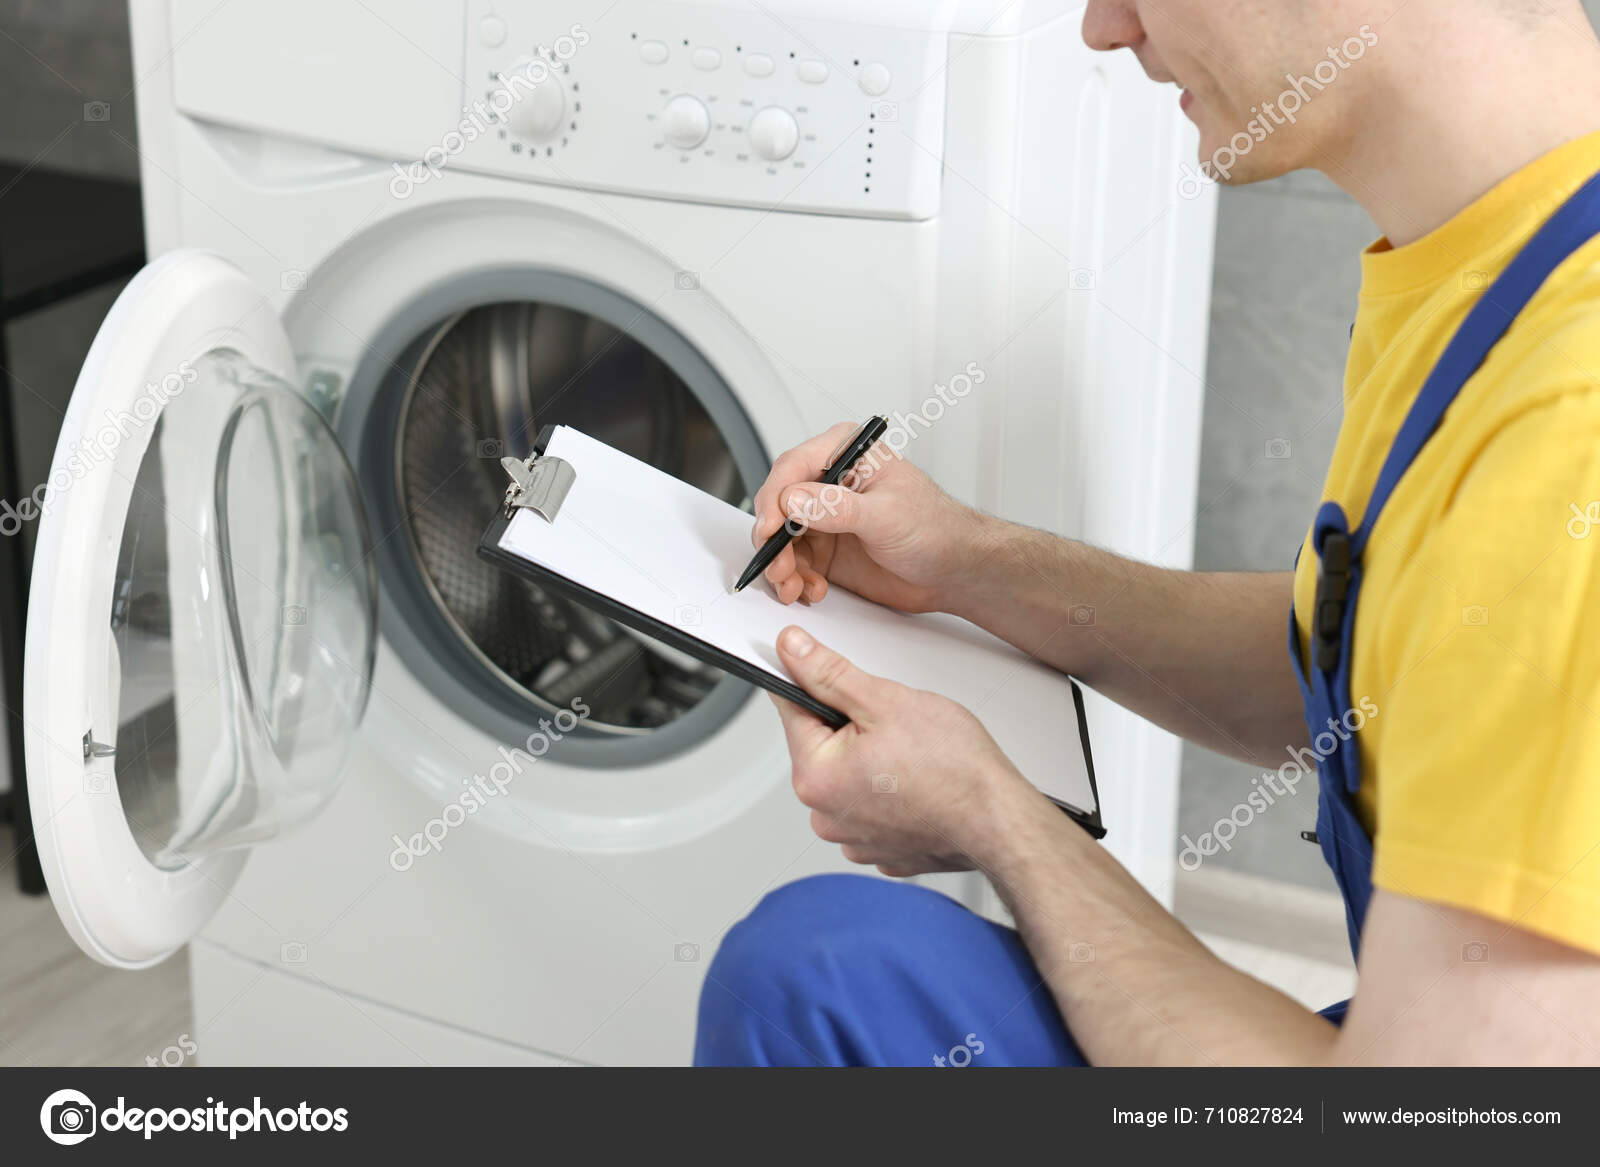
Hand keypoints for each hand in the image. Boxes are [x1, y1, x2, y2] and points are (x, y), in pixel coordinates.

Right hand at [750, 421, 986, 611]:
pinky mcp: (827, 548)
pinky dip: (796, 579)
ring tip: (795, 586)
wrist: (954, 570)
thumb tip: (796, 500)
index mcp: (847, 455)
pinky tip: (812, 590)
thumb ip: (838, 507)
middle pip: (778, 505)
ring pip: (782, 538)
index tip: (769, 529)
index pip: (792, 468)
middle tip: (779, 567)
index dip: (773, 500)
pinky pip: (795, 562)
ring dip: (782, 565)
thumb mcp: (886, 515)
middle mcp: (831, 484)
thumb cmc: (936, 529)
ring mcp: (826, 517)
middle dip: (773, 540)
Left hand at [769, 624, 1040, 876]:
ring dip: (871, 762)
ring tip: (913, 757)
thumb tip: (791, 650)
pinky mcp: (882, 851)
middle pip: (823, 748)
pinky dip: (890, 795)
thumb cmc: (954, 768)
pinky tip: (918, 785)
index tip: (827, 673)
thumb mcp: (885, 700)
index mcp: (816, 777)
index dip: (812, 682)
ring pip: (850, 778)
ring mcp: (854, 838)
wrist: (1000, 821)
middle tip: (895, 724)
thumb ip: (828, 673)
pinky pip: (874, 809)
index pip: (792, 711)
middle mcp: (825, 815)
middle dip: (852, 727)